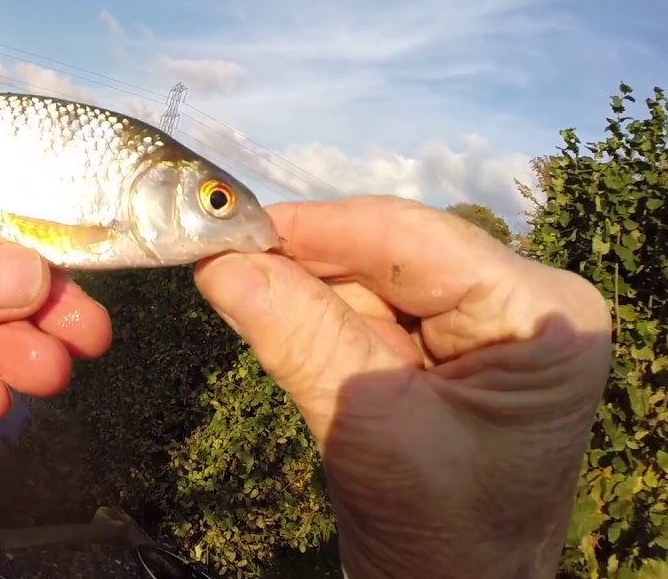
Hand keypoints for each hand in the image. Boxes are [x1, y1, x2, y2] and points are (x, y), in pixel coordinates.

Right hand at [193, 196, 611, 577]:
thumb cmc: (437, 532)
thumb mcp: (369, 426)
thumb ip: (301, 338)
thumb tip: (223, 264)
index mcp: (540, 314)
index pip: (416, 239)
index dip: (319, 228)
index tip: (234, 227)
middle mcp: (521, 301)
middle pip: (393, 250)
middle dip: (305, 259)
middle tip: (219, 255)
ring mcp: (486, 321)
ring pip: (372, 273)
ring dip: (303, 284)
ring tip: (235, 285)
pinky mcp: (447, 343)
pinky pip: (370, 305)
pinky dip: (315, 310)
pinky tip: (271, 309)